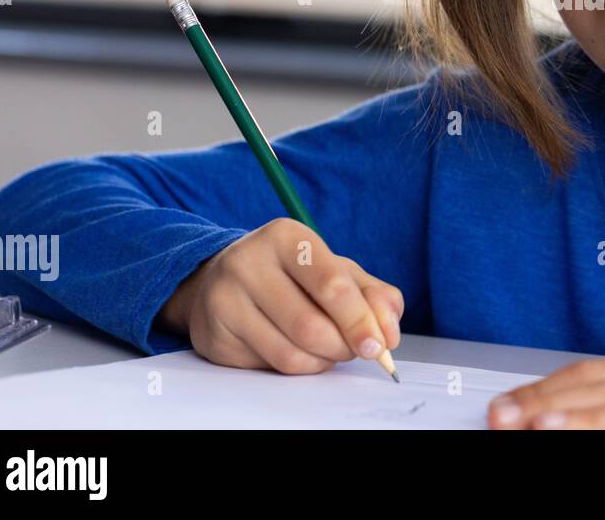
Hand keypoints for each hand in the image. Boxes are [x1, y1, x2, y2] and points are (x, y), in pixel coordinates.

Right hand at [156, 217, 403, 374]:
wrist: (223, 282)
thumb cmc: (292, 276)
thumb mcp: (337, 270)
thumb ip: (373, 295)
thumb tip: (389, 332)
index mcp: (286, 237)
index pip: (331, 284)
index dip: (360, 320)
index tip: (379, 346)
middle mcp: (248, 262)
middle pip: (311, 326)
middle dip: (344, 347)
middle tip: (356, 350)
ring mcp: (225, 300)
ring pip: (291, 353)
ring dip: (323, 361)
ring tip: (330, 349)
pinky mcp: (215, 336)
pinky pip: (270, 367)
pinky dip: (298, 367)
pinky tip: (299, 350)